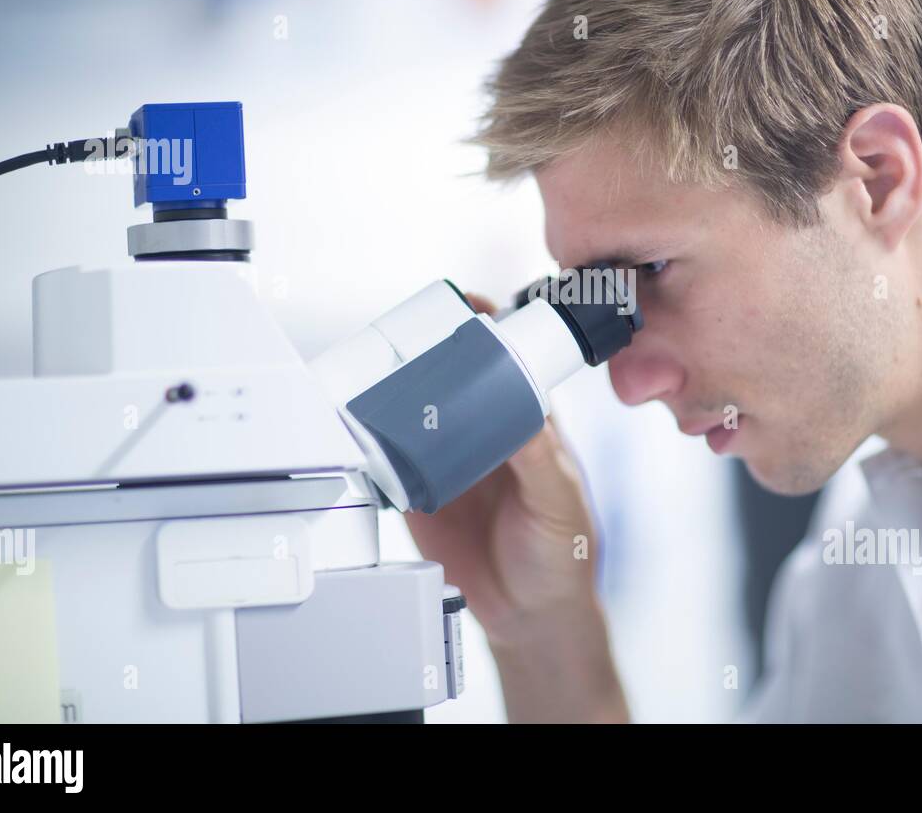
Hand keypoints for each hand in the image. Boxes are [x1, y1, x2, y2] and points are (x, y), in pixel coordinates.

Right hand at [402, 293, 600, 645]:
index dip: (488, 330)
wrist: (529, 615)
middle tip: (406, 333)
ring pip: (415, 412)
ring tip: (374, 372)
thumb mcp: (558, 501)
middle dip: (428, 351)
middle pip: (451, 377)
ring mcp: (448, 461)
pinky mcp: (417, 493)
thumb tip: (521, 407)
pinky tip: (359, 429)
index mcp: (528, 423)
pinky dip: (371, 443)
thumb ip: (538, 457)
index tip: (467, 306)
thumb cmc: (562, 554)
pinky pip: (388, 460)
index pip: (508, 361)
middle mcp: (485, 433)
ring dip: (394, 393)